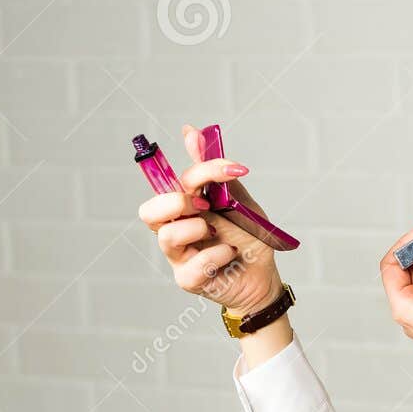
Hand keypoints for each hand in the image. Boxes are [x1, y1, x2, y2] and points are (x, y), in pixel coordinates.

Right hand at [136, 124, 281, 316]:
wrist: (264, 274)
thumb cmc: (248, 237)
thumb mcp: (236, 198)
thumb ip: (212, 171)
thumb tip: (190, 131)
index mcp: (183, 206)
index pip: (173, 182)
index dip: (201, 170)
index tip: (233, 169)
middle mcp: (175, 229)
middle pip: (148, 212)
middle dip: (176, 202)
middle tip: (205, 206)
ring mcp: (179, 256)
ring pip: (166, 236)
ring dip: (196, 228)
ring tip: (218, 231)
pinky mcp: (188, 279)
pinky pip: (190, 267)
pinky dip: (216, 256)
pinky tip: (230, 254)